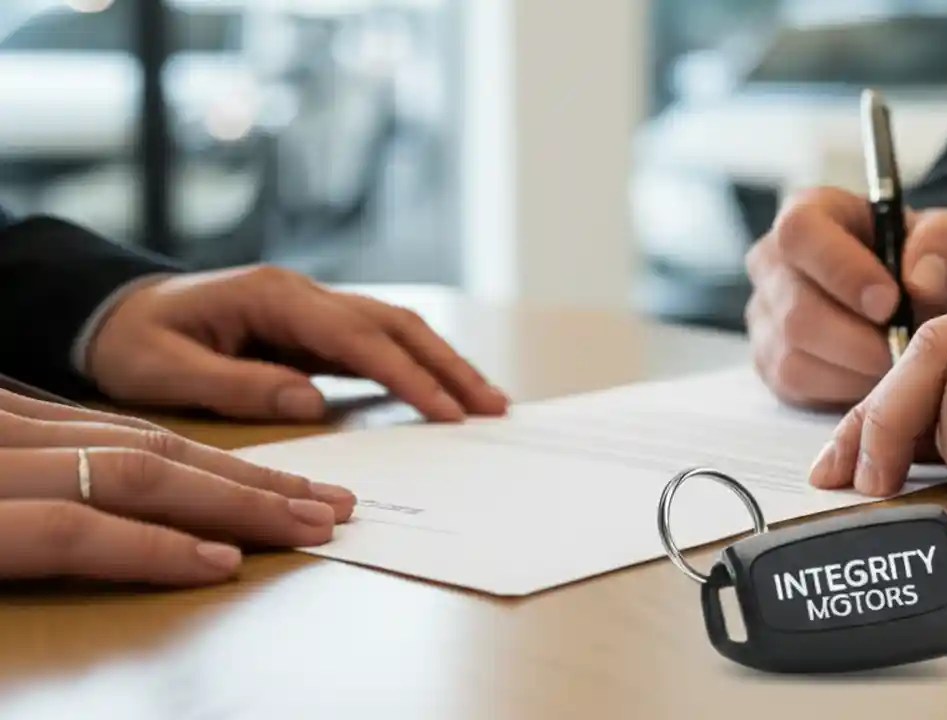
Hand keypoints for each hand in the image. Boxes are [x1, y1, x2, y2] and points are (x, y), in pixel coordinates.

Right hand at [0, 389, 354, 585]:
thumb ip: (40, 475)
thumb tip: (108, 496)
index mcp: (17, 428)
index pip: (140, 439)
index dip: (226, 467)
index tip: (295, 489)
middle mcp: (16, 437)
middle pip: (159, 451)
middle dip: (255, 482)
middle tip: (333, 505)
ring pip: (138, 476)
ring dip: (235, 502)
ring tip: (309, 526)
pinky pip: (72, 531)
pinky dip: (152, 546)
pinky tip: (220, 559)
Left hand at [87, 266, 508, 421]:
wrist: (111, 313)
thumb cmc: (133, 341)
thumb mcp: (165, 370)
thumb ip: (237, 384)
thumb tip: (313, 401)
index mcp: (273, 296)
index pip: (358, 336)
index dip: (408, 374)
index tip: (446, 411)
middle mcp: (304, 294)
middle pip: (396, 324)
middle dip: (448, 365)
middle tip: (493, 406)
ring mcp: (312, 310)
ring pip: (396, 329)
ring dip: (443, 363)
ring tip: (486, 401)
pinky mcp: (312, 330)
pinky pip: (377, 345)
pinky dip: (416, 367)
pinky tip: (441, 393)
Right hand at [745, 187, 946, 408]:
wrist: (909, 302)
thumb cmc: (918, 262)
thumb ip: (943, 244)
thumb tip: (921, 283)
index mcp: (807, 213)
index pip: (799, 234)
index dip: (841, 271)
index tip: (890, 302)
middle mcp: (770, 262)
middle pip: (795, 311)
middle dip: (859, 340)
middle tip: (905, 348)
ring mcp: (763, 315)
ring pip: (794, 356)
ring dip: (854, 369)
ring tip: (895, 361)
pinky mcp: (768, 361)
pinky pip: (796, 386)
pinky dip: (842, 389)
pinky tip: (872, 376)